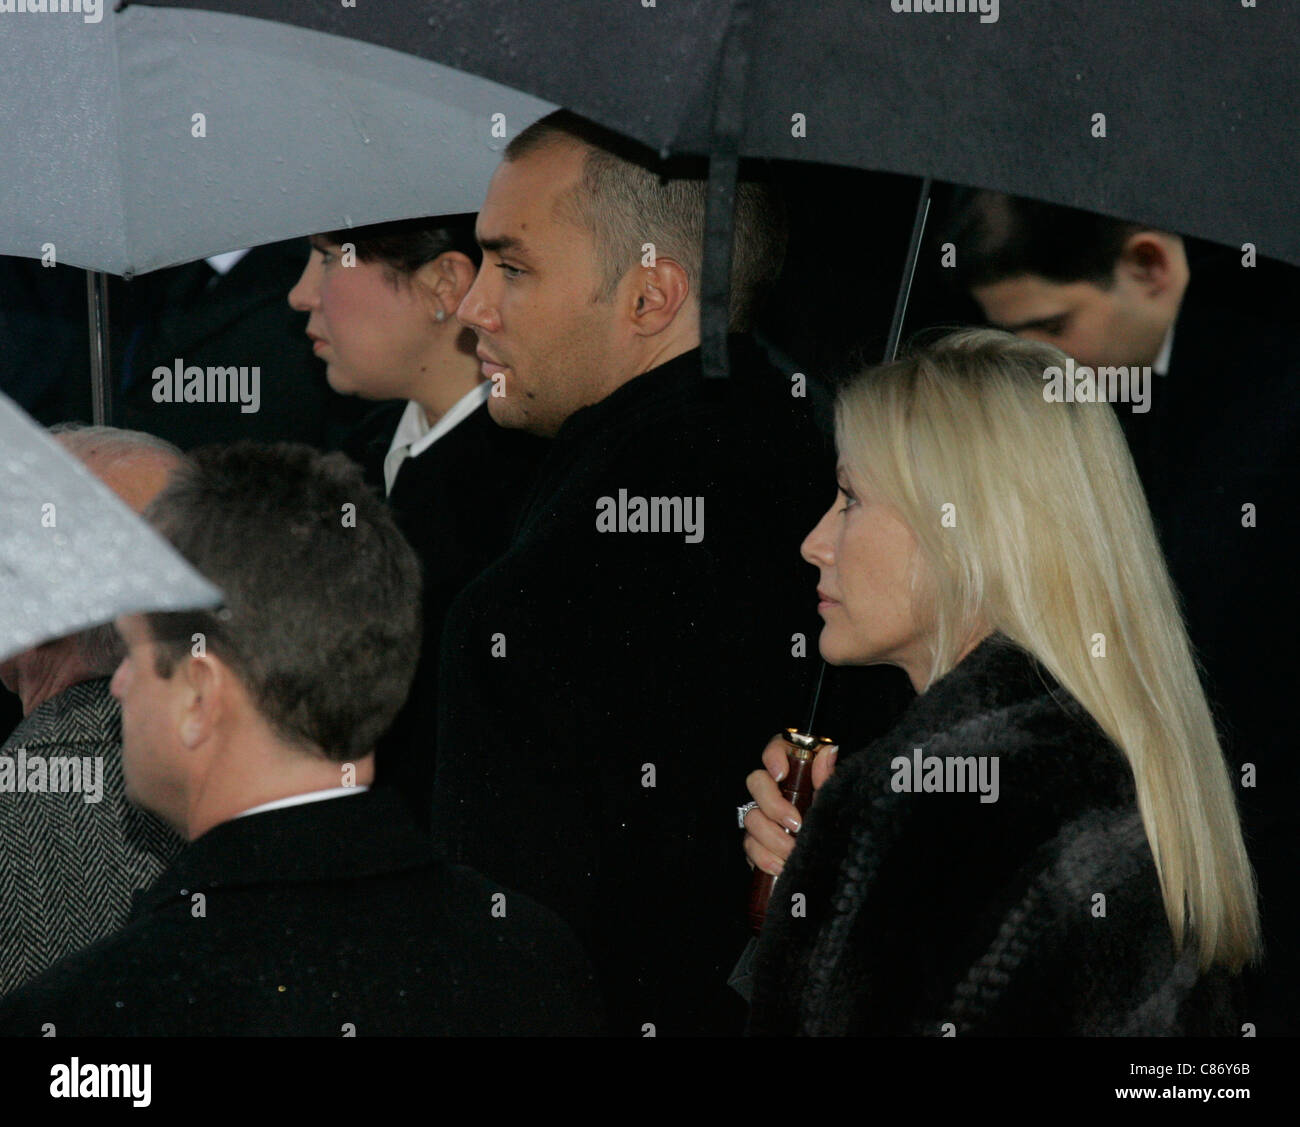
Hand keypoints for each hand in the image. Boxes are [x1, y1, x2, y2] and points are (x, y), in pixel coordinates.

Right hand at [742, 733, 837, 875]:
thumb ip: (827, 778)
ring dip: (772, 837)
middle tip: (795, 823)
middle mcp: (775, 790)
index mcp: (796, 773)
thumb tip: (829, 751)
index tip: (781, 774)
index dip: (773, 756)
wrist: (832, 866)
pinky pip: (749, 845)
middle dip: (773, 804)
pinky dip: (764, 857)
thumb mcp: (833, 803)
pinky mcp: (757, 842)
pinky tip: (781, 864)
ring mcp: (763, 816)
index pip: (777, 749)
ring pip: (751, 817)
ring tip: (792, 850)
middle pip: (756, 782)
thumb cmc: (834, 825)